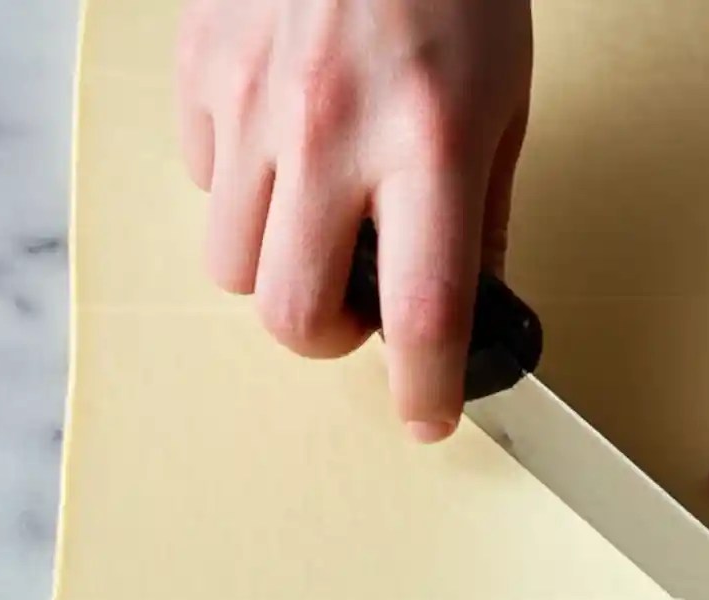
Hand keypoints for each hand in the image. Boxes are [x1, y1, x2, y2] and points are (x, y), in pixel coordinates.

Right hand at [176, 0, 532, 441]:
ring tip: (321, 228)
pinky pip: (204, 185)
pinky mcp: (201, 76)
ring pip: (232, 265)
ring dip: (280, 272)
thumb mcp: (506, 102)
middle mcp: (329, 132)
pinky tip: (285, 157)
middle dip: (333, 339)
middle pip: (292, 313)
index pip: (424, 309)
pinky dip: (246, 198)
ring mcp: (251, 103)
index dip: (426, 387)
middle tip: (364, 312)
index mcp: (428, 140)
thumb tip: (473, 296)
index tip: (429, 415)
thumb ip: (484, 210)